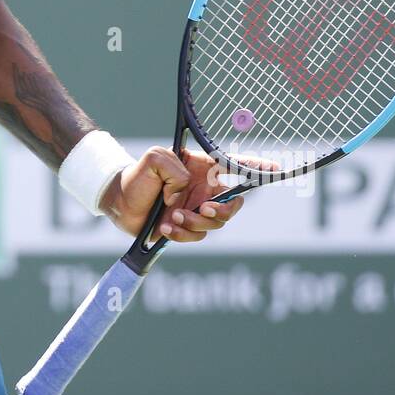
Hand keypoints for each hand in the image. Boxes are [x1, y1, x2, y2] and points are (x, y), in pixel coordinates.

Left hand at [97, 145, 249, 242]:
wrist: (118, 202)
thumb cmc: (138, 175)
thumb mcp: (154, 158)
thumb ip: (174, 167)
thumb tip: (187, 189)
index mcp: (202, 169)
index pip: (235, 166)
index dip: (257, 168)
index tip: (276, 168)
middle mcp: (204, 190)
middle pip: (233, 203)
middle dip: (223, 209)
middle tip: (204, 208)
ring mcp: (196, 210)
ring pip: (215, 223)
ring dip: (194, 222)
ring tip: (172, 215)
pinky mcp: (186, 228)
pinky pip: (197, 236)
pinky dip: (182, 233)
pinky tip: (164, 227)